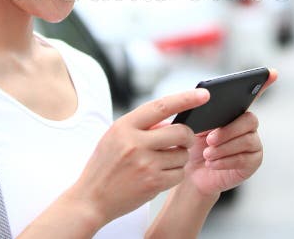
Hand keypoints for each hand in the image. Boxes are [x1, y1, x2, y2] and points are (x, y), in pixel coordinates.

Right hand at [68, 88, 209, 224]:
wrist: (90, 199)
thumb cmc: (105, 165)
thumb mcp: (115, 137)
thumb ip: (140, 126)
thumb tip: (172, 121)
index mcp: (124, 126)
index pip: (161, 106)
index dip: (185, 99)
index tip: (203, 94)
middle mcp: (135, 143)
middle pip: (179, 132)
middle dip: (187, 136)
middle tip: (184, 140)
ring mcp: (145, 164)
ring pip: (182, 155)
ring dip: (179, 158)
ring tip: (163, 161)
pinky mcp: (153, 184)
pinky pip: (179, 174)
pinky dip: (176, 174)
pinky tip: (162, 175)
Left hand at [183, 68, 277, 196]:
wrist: (189, 174)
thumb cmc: (190, 146)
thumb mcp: (191, 126)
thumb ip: (200, 113)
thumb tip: (203, 105)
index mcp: (234, 111)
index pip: (253, 94)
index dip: (264, 82)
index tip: (271, 72)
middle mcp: (248, 125)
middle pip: (250, 120)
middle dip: (229, 130)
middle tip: (209, 139)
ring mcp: (253, 143)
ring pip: (247, 140)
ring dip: (224, 148)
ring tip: (207, 154)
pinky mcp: (253, 162)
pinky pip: (244, 159)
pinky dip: (225, 161)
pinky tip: (211, 163)